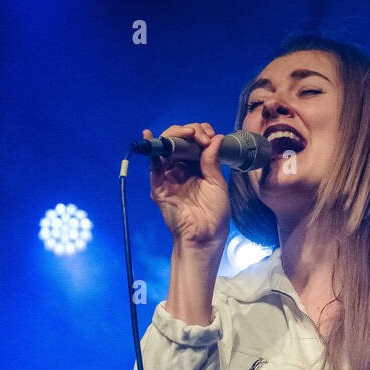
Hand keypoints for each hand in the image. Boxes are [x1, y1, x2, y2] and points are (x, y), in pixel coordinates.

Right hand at [145, 123, 230, 251]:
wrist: (203, 237)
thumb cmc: (214, 215)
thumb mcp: (217, 184)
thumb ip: (212, 161)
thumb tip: (217, 137)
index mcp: (198, 167)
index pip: (195, 141)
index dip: (201, 132)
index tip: (209, 136)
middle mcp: (182, 169)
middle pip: (179, 140)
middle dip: (188, 131)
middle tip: (198, 135)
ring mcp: (169, 176)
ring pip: (166, 148)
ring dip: (174, 135)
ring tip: (185, 134)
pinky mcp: (158, 186)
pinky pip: (152, 166)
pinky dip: (151, 150)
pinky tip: (152, 136)